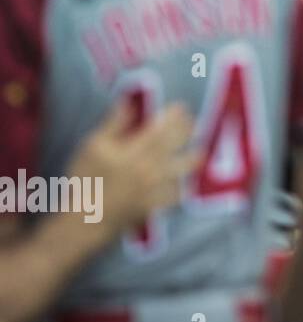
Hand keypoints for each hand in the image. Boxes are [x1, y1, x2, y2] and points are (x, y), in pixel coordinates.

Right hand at [69, 101, 196, 233]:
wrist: (83, 218)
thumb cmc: (85, 179)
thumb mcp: (93, 146)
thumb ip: (114, 124)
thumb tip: (129, 103)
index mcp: (135, 152)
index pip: (161, 130)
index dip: (174, 118)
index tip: (181, 108)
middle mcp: (150, 168)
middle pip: (174, 147)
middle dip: (186, 133)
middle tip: (194, 123)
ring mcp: (153, 188)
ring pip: (181, 171)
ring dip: (192, 160)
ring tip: (200, 153)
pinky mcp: (153, 206)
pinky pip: (174, 196)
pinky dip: (181, 189)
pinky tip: (186, 183)